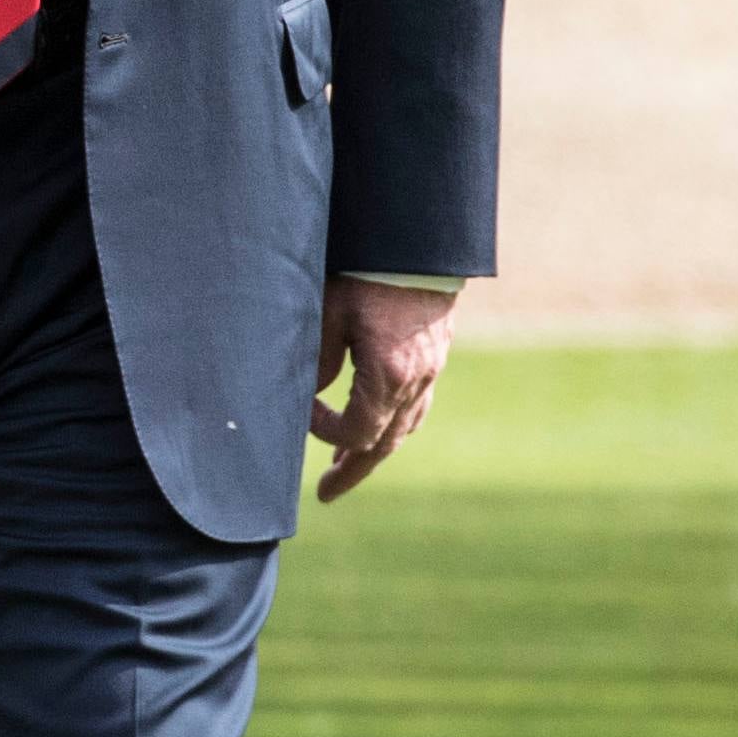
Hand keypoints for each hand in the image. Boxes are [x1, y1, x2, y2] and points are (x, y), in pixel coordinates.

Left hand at [310, 277, 456, 502]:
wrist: (420, 244)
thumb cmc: (368, 272)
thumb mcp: (329, 312)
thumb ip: (319, 360)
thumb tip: (311, 396)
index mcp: (388, 376)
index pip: (356, 431)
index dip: (325, 432)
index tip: (301, 414)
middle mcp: (416, 382)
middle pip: (385, 443)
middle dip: (353, 469)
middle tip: (326, 492)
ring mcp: (431, 371)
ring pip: (404, 427)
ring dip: (374, 449)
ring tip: (347, 464)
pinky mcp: (436, 357)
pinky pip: (417, 405)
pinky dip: (395, 424)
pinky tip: (380, 425)